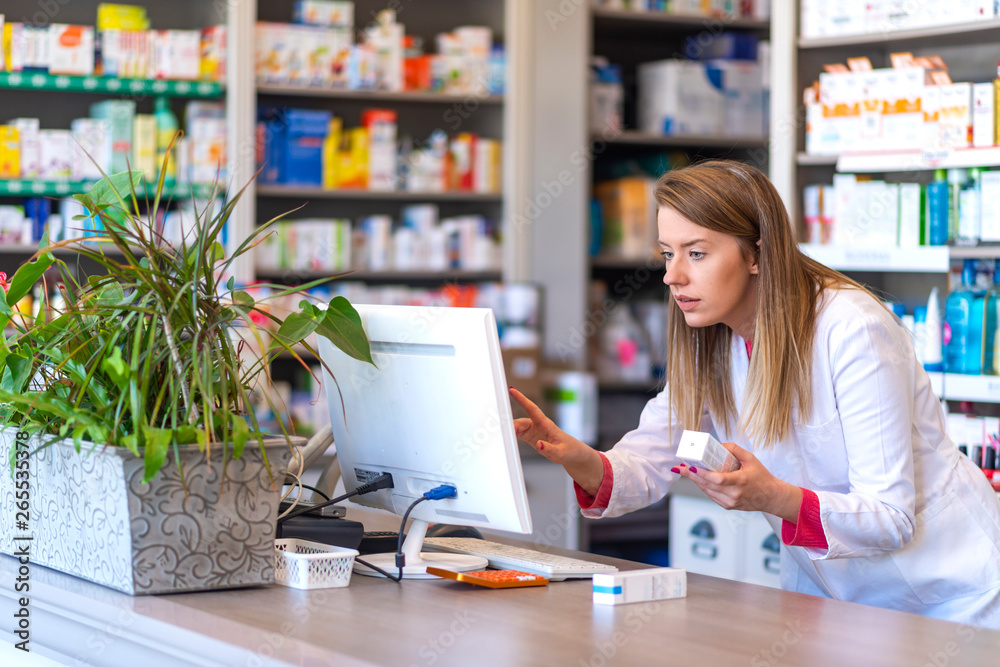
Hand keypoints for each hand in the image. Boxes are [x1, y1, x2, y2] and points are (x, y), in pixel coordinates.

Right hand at [509, 387, 604, 494]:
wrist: (573, 454)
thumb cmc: (569, 451)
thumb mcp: (562, 453)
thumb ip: (550, 450)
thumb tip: (538, 444)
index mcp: (546, 424)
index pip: (532, 409)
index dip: (522, 399)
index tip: (512, 390)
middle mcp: (538, 425)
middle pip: (521, 421)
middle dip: (510, 423)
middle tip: (501, 429)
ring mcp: (534, 430)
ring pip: (517, 427)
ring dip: (509, 430)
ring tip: (499, 435)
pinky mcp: (531, 437)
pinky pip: (518, 434)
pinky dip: (510, 435)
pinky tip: (504, 437)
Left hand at [671, 441, 801, 522]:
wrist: (770, 496)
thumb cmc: (761, 477)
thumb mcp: (751, 459)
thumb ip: (735, 449)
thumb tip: (719, 445)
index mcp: (741, 481)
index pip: (718, 479)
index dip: (703, 474)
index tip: (691, 467)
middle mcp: (734, 494)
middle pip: (708, 485)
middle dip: (692, 475)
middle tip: (680, 467)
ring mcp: (730, 502)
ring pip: (707, 491)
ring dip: (696, 481)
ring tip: (686, 470)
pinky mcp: (728, 506)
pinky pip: (712, 495)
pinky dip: (704, 486)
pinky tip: (698, 479)